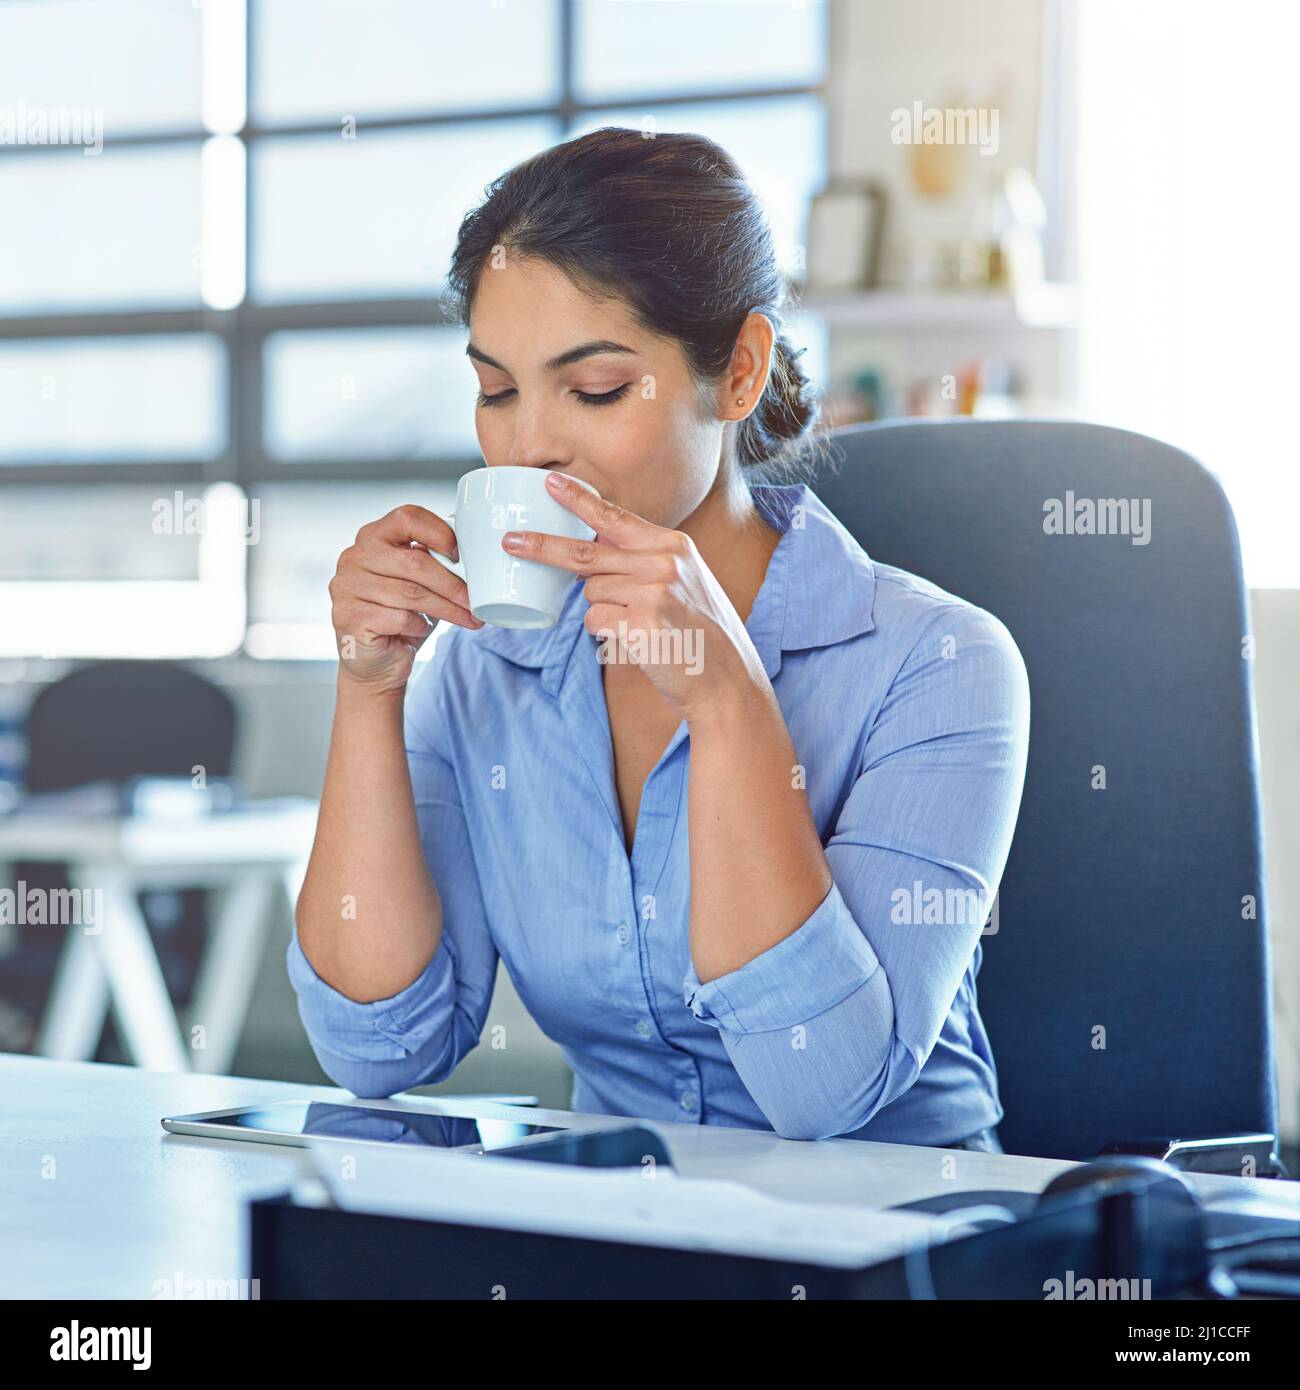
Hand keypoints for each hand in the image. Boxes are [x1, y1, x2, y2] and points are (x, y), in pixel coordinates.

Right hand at [330, 504, 483, 693]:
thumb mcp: (418, 583)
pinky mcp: (349, 617)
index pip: (407, 517)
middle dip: (453, 584)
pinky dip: (419, 626)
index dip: (439, 533)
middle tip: (475, 600)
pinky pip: (398, 618)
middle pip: (415, 562)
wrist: (375, 662)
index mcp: (373, 537)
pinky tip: (422, 629)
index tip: (461, 556)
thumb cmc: (399, 617)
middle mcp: (354, 557)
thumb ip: (432, 562)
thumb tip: (473, 557)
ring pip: (411, 593)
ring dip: (447, 608)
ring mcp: (347, 587)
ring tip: (468, 618)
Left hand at [501, 472, 766, 720]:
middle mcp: (663, 562)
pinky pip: (595, 621)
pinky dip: (605, 634)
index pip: (615, 517)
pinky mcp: (642, 623)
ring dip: (603, 611)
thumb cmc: (701, 633)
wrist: (727, 679)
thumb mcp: (683, 582)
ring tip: (639, 626)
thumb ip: (645, 562)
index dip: (578, 499)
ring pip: (591, 593)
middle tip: (510, 542)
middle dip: (543, 548)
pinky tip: (637, 641)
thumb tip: (591, 560)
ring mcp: (653, 591)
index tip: (549, 482)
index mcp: (673, 545)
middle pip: (586, 553)